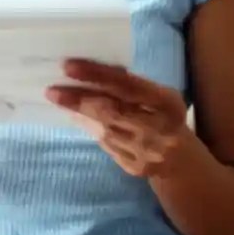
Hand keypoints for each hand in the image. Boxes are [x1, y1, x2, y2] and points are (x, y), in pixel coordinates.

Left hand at [47, 59, 191, 178]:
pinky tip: (79, 118)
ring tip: (60, 100)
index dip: (97, 75)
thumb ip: (130, 85)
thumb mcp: (157, 97)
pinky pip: (106, 145)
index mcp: (168, 103)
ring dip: (80, 114)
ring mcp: (147, 152)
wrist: (181, 160)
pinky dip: (90, 129)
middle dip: (78, 99)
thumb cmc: (163, 117)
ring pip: (104, 129)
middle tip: (52, 91)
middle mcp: (159, 129)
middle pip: (111, 111)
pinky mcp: (135, 168)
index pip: (128, 86)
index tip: (68, 66)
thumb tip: (90, 71)